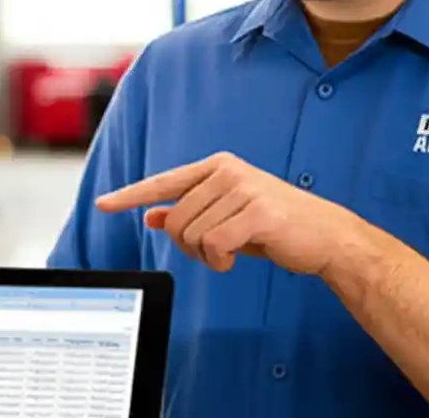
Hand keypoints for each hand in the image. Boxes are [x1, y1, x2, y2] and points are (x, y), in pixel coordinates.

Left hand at [96, 152, 359, 274]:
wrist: (326, 237)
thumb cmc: (275, 227)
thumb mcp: (227, 218)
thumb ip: (190, 213)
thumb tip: (152, 217)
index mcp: (218, 166)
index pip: (163, 181)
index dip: (130, 195)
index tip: (102, 204)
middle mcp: (227, 171)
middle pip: (176, 219)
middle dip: (189, 246)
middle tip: (217, 252)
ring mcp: (242, 188)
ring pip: (192, 235)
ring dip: (208, 256)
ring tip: (234, 251)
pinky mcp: (256, 211)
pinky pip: (214, 245)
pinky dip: (220, 261)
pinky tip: (237, 259)